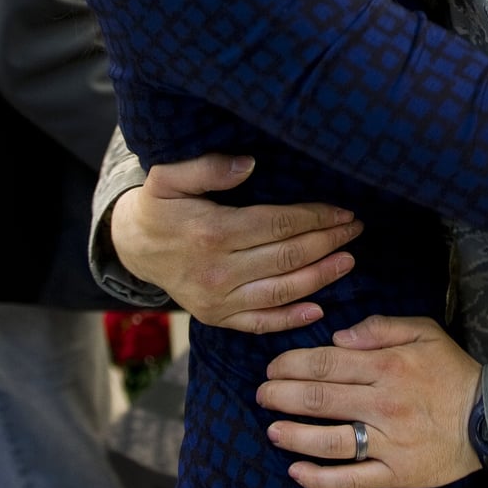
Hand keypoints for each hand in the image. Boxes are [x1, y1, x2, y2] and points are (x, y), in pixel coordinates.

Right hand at [110, 153, 362, 332]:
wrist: (132, 247)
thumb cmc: (159, 207)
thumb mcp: (169, 178)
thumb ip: (208, 168)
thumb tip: (248, 164)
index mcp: (212, 232)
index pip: (279, 225)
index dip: (316, 217)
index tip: (343, 211)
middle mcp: (217, 271)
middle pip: (287, 257)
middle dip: (328, 242)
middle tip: (355, 230)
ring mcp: (217, 300)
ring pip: (281, 291)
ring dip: (321, 277)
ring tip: (349, 261)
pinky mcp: (216, 318)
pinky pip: (259, 323)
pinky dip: (291, 320)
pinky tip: (318, 309)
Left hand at [259, 316, 482, 487]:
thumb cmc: (453, 372)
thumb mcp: (425, 332)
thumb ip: (382, 327)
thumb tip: (339, 336)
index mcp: (388, 366)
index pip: (325, 363)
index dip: (291, 364)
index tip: (273, 367)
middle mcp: (383, 403)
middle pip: (318, 399)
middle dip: (281, 396)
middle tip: (262, 394)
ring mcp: (388, 441)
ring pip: (328, 440)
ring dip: (293, 435)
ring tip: (271, 430)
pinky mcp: (395, 472)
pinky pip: (351, 478)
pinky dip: (320, 477)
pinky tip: (297, 470)